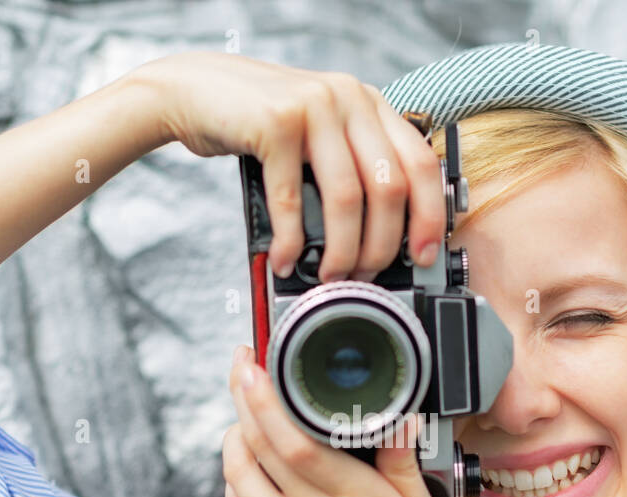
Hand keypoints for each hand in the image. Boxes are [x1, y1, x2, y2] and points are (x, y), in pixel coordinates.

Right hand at [130, 51, 446, 282]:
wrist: (196, 90)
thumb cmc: (261, 124)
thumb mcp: (320, 134)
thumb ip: (355, 165)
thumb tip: (387, 236)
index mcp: (370, 104)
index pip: (421, 163)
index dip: (430, 216)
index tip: (423, 255)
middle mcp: (349, 99)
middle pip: (389, 188)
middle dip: (381, 246)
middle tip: (365, 275)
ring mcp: (314, 107)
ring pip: (347, 198)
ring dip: (341, 250)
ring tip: (329, 275)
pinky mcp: (275, 123)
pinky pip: (293, 199)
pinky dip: (290, 241)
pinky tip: (284, 260)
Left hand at [221, 344, 453, 496]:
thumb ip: (401, 465)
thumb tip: (399, 416)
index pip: (293, 437)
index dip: (262, 395)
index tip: (251, 363)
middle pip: (257, 446)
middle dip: (243, 400)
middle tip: (244, 372)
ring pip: (237, 474)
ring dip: (235, 437)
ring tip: (247, 417)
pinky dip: (236, 478)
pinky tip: (250, 466)